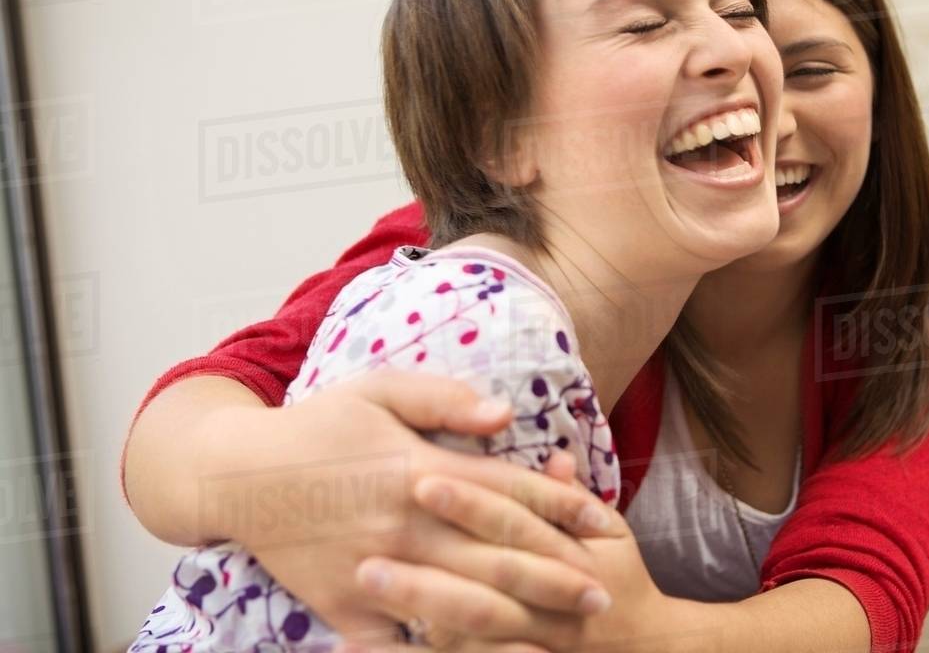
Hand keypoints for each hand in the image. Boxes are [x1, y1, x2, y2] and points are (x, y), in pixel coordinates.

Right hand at [198, 367, 621, 644]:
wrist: (238, 476)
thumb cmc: (316, 425)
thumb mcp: (379, 389)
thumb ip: (445, 399)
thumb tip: (507, 414)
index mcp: (420, 469)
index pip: (508, 491)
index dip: (561, 506)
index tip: (603, 522)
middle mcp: (407, 524)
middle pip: (497, 557)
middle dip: (558, 578)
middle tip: (603, 598)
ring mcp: (377, 571)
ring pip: (461, 606)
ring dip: (517, 624)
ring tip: (562, 638)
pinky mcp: (346, 607)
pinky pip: (398, 646)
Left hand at [360, 474, 678, 651]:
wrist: (649, 650)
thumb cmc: (623, 579)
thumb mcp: (612, 533)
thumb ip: (573, 499)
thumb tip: (554, 457)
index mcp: (575, 560)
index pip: (515, 527)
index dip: (472, 505)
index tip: (422, 482)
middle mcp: (553, 610)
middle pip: (483, 595)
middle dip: (426, 580)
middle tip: (369, 560)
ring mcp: (535, 649)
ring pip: (471, 642)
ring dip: (418, 625)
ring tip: (366, 602)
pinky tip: (367, 646)